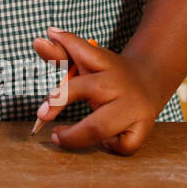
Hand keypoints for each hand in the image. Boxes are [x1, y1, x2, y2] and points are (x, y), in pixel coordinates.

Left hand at [30, 27, 165, 154]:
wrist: (149, 81)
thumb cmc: (107, 74)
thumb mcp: (87, 59)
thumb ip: (60, 53)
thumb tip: (37, 41)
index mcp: (104, 62)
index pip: (82, 53)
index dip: (63, 51)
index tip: (36, 49)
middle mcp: (118, 83)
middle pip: (86, 89)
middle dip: (59, 102)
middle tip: (41, 116)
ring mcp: (133, 106)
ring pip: (99, 127)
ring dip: (74, 137)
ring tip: (59, 136)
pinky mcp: (144, 126)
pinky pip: (123, 145)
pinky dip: (109, 146)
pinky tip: (103, 140)